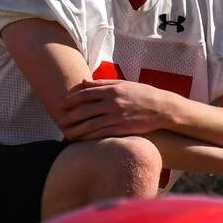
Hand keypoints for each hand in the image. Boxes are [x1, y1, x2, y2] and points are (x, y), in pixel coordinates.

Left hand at [59, 79, 173, 139]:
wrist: (163, 108)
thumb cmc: (142, 94)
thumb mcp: (123, 84)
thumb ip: (102, 83)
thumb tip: (82, 83)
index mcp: (112, 89)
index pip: (85, 94)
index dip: (70, 100)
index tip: (62, 104)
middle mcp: (113, 102)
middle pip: (84, 109)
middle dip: (69, 116)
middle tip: (59, 120)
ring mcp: (117, 116)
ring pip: (90, 124)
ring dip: (76, 129)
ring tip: (66, 133)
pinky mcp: (122, 129)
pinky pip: (101, 134)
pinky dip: (89, 137)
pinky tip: (81, 139)